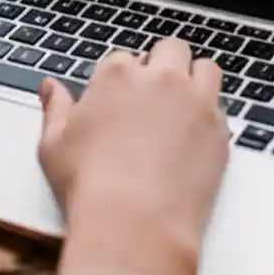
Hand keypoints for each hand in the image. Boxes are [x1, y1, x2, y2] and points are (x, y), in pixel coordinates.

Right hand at [38, 38, 228, 274]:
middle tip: (155, 93)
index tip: (120, 98)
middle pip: (170, 49)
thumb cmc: (90, 187)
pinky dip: (211, 114)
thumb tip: (50, 87)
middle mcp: (160, 80)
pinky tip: (195, 134)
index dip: (123, 78)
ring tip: (183, 103)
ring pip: (205, 69)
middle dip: (164, 64)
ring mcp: (195, 102)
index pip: (124, 58)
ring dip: (195, 79)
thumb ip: (55, 108)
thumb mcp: (54, 145)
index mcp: (117, 76)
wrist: (134, 225)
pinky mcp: (219, 130)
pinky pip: (222, 107)